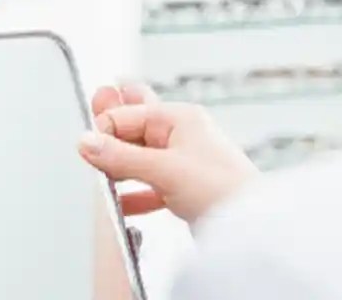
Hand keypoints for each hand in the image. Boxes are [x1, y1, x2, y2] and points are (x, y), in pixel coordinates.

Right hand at [80, 85, 258, 223]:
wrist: (255, 227)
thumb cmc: (224, 188)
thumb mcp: (164, 168)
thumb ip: (121, 156)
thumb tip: (86, 142)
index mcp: (179, 117)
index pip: (127, 114)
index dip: (104, 129)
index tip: (86, 149)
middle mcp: (181, 135)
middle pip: (134, 128)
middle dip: (110, 136)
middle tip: (87, 144)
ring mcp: (181, 161)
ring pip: (139, 157)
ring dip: (119, 167)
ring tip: (101, 177)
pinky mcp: (182, 188)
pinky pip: (148, 184)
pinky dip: (132, 192)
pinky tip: (121, 203)